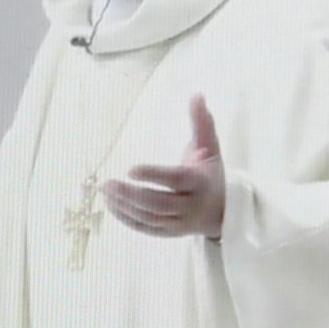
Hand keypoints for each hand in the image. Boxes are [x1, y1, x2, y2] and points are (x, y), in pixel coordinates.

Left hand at [103, 95, 226, 239]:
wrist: (224, 210)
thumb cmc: (211, 173)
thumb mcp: (210, 147)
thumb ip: (201, 122)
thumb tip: (197, 95)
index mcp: (199, 183)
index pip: (175, 180)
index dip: (154, 175)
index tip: (131, 168)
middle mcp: (190, 206)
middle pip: (158, 204)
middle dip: (131, 194)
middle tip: (107, 182)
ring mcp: (179, 223)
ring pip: (149, 218)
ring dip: (124, 205)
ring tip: (104, 190)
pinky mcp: (169, 233)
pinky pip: (145, 228)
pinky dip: (126, 218)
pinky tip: (110, 204)